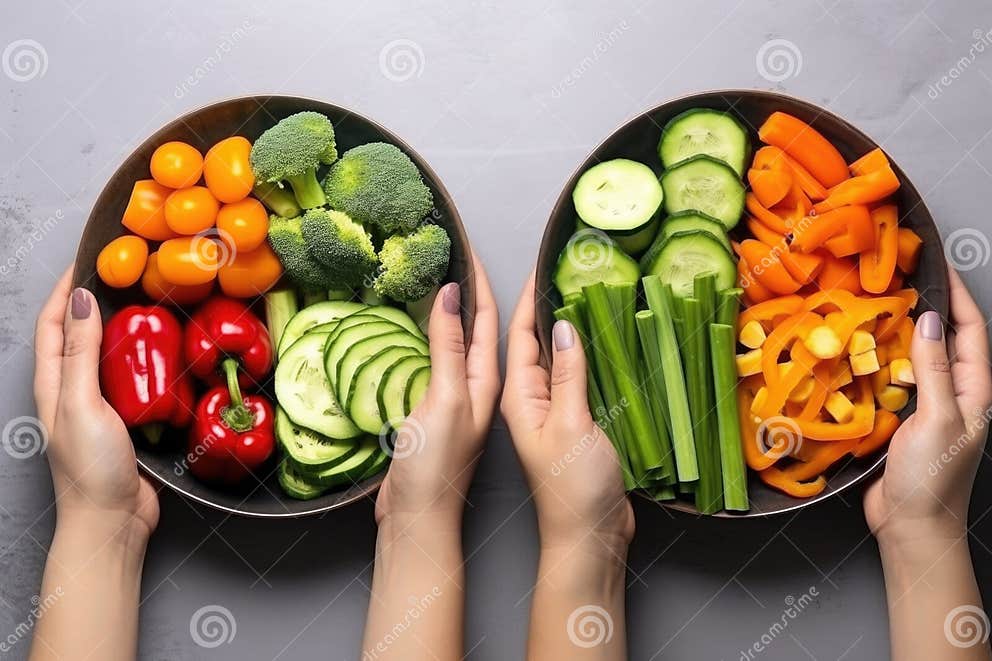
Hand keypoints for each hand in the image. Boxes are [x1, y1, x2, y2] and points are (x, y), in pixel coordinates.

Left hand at [34, 268, 158, 539]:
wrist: (113, 520)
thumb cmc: (90, 468)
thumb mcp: (82, 402)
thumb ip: (81, 353)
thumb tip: (82, 300)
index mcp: (54, 383)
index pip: (53, 324)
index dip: (66, 290)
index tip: (89, 260)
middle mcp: (74, 390)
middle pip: (82, 334)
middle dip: (98, 302)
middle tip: (128, 278)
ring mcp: (102, 406)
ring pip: (112, 356)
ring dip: (126, 330)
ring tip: (152, 307)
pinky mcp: (130, 420)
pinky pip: (138, 380)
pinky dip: (149, 361)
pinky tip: (169, 355)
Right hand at [375, 254, 499, 527]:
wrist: (419, 519)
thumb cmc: (438, 467)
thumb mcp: (449, 400)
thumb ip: (451, 350)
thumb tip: (451, 294)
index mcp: (489, 382)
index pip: (490, 318)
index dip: (483, 280)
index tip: (470, 244)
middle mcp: (477, 387)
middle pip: (477, 326)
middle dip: (471, 289)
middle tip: (455, 252)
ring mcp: (458, 401)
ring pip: (458, 344)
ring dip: (453, 311)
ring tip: (441, 278)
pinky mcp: (437, 414)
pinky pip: (440, 364)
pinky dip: (434, 340)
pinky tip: (422, 334)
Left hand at [501, 273, 633, 555]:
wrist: (589, 538)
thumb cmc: (572, 488)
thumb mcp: (568, 425)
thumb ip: (565, 376)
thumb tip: (563, 325)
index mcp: (519, 397)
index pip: (517, 334)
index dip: (526, 297)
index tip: (537, 262)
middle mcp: (532, 400)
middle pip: (536, 341)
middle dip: (546, 304)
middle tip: (564, 267)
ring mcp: (554, 412)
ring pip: (559, 358)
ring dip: (569, 326)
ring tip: (586, 290)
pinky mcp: (576, 424)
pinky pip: (578, 378)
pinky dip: (588, 354)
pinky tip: (604, 339)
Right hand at [864, 266, 991, 543]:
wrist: (910, 528)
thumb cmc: (932, 479)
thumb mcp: (938, 419)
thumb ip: (935, 369)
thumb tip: (930, 319)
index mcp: (973, 391)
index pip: (971, 331)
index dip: (957, 296)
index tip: (937, 264)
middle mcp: (951, 393)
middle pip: (943, 339)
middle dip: (925, 306)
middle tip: (896, 278)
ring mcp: (924, 407)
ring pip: (913, 357)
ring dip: (896, 332)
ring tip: (871, 305)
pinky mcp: (898, 419)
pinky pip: (888, 380)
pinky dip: (874, 361)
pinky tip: (855, 350)